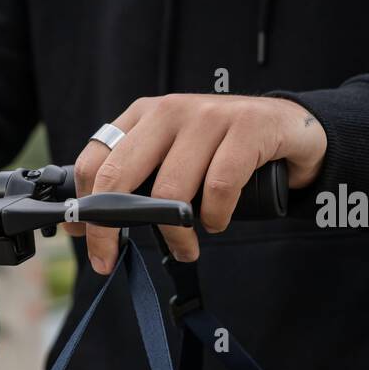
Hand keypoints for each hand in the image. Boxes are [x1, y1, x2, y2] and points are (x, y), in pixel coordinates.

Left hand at [68, 94, 326, 270]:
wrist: (289, 128)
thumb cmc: (220, 153)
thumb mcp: (170, 161)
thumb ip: (134, 185)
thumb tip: (80, 225)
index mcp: (142, 115)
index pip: (93, 162)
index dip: (84, 208)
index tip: (89, 243)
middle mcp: (169, 111)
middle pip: (117, 176)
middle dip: (108, 228)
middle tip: (110, 258)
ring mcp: (208, 116)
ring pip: (169, 189)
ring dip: (174, 233)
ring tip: (185, 246)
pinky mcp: (247, 128)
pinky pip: (218, 187)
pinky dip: (214, 217)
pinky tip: (215, 223)